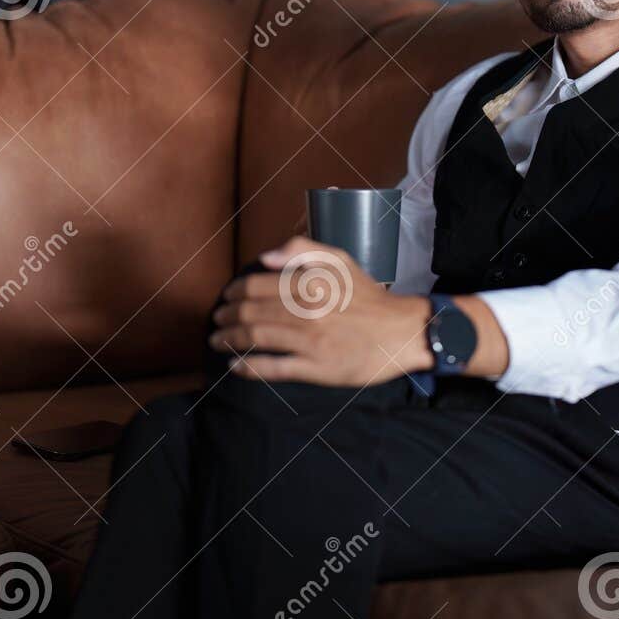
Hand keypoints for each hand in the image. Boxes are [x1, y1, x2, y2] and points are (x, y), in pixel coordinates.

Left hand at [209, 235, 433, 386]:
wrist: (402, 332)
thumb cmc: (369, 297)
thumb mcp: (341, 259)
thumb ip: (302, 250)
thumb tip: (264, 258)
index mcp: (311, 281)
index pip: (256, 285)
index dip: (233, 292)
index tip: (225, 298)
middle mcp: (307, 310)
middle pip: (250, 313)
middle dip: (225, 318)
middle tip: (217, 321)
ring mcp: (310, 340)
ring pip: (255, 339)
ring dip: (229, 341)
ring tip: (218, 342)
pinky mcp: (316, 367)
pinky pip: (272, 368)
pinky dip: (248, 368)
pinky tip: (235, 367)